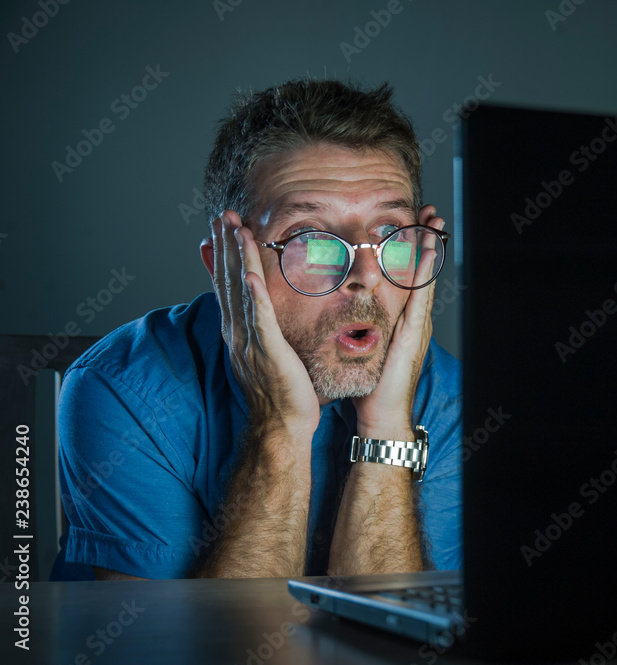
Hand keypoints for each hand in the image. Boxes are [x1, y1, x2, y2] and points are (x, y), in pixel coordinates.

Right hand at [211, 210, 319, 440]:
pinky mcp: (267, 350)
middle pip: (227, 281)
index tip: (221, 229)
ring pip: (241, 292)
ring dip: (237, 258)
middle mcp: (238, 333)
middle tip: (223, 215)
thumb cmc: (283, 393)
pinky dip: (253, 294)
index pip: (227, 286)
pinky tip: (249, 273)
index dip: (222, 255)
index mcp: (239, 332)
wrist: (282, 426)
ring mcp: (249, 341)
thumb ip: (265, 328)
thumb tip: (266, 311)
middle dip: (225, 246)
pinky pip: (259, 317)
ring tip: (236, 229)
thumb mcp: (270, 353)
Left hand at [352, 205, 444, 439]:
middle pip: (423, 272)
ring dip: (431, 249)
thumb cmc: (371, 386)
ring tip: (433, 223)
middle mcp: (415, 319)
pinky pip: (421, 295)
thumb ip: (361, 330)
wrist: (381, 413)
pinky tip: (427, 252)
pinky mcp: (414, 332)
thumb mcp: (366, 349)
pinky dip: (425, 272)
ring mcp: (418, 325)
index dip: (414, 252)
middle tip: (431, 213)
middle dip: (427, 242)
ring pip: (426, 278)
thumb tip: (345, 314)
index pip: (410, 279)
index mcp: (403, 322)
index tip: (414, 226)